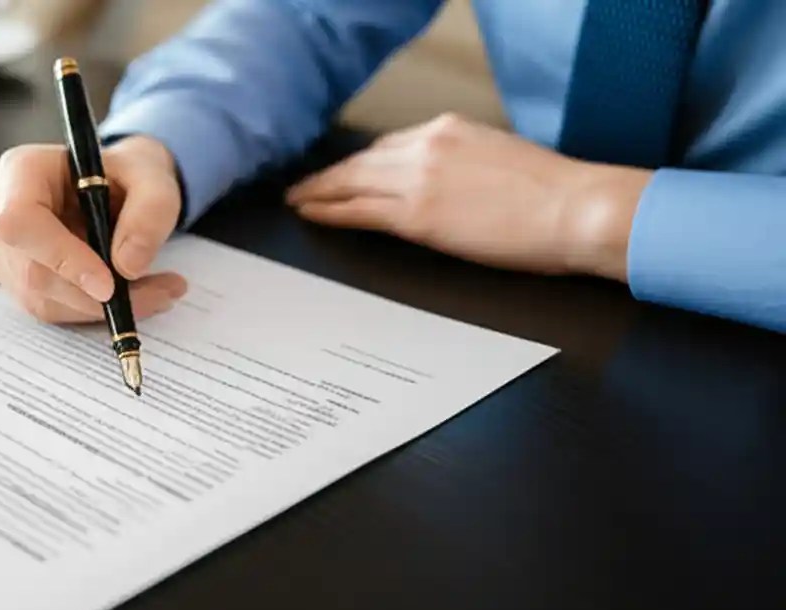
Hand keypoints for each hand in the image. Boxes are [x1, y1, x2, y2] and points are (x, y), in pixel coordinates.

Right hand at [0, 135, 187, 323]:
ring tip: (157, 292)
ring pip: (44, 299)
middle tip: (160, 292)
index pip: (20, 221)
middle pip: (34, 272)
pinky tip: (129, 295)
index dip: (61, 258)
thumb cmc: (124, 174)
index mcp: (21, 171)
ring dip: (101, 307)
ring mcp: (1, 249)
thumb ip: (150, 211)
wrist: (115, 185)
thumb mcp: (152, 176)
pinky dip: (94, 310)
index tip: (108, 285)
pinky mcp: (14, 279)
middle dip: (96, 294)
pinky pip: (51, 308)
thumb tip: (128, 265)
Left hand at [286, 113, 652, 281]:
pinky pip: (359, 211)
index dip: (362, 162)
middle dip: (331, 175)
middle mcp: (427, 145)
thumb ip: (464, 164)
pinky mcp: (416, 215)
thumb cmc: (555, 195)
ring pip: (352, 182)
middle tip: (305, 186)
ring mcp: (418, 179)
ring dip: (320, 192)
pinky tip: (312, 214)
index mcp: (450, 129)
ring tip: (298, 201)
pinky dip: (329, 211)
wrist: (576, 209)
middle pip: (363, 160)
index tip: (347, 170)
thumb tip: (449, 184)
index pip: (390, 145)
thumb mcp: (502, 158)